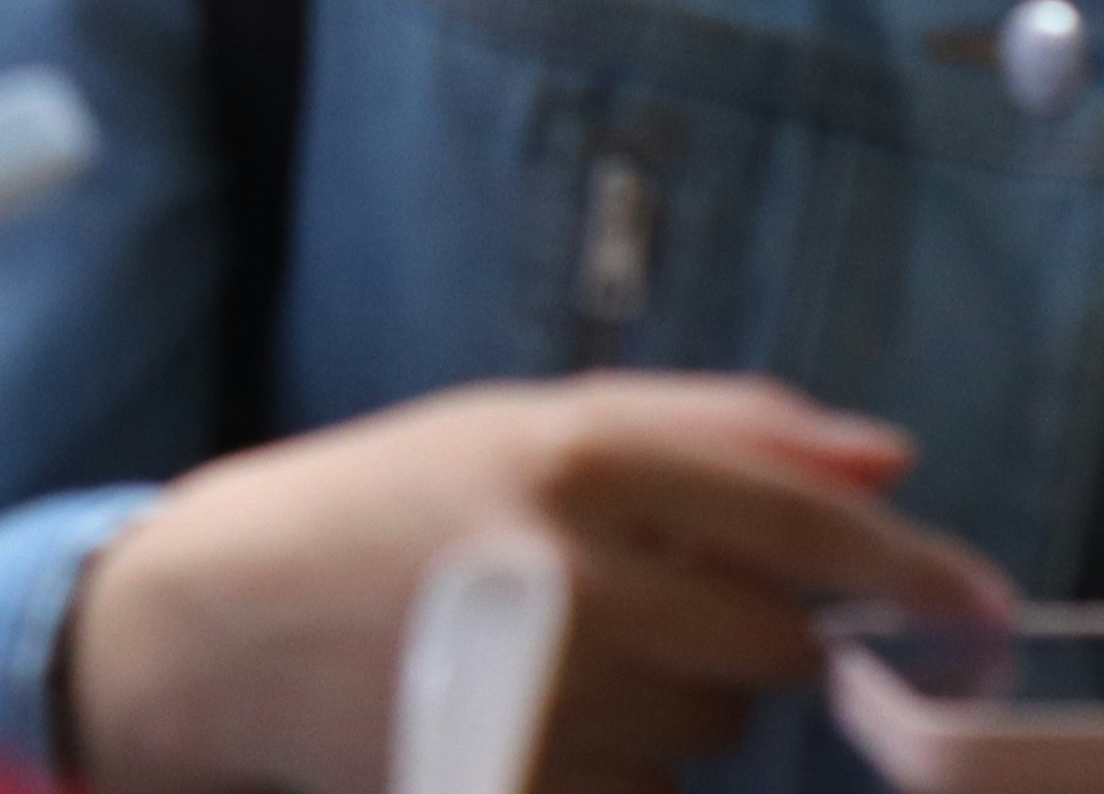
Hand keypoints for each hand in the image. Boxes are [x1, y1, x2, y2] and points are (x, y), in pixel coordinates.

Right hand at [63, 376, 1007, 793]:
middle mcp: (578, 566)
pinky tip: (529, 713)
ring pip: (716, 724)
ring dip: (673, 700)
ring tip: (552, 655)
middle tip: (640, 606)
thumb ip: (706, 428)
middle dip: (744, 634)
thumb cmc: (368, 506)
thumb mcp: (519, 423)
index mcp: (578, 452)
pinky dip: (616, 759)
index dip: (909, 563)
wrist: (207, 624)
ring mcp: (557, 686)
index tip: (973, 602)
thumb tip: (882, 454)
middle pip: (778, 639)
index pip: (801, 513)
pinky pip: (651, 785)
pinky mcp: (534, 776)